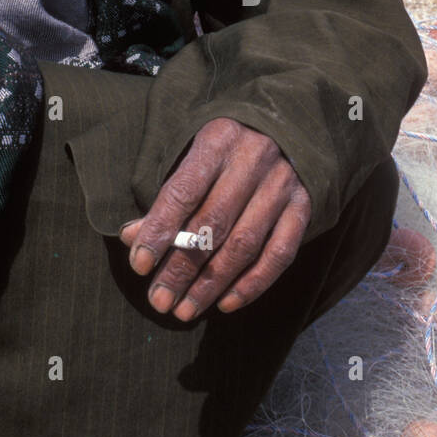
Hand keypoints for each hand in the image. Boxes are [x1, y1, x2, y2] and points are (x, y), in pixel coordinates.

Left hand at [119, 117, 311, 320]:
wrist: (285, 126)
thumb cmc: (225, 147)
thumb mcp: (191, 156)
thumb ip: (166, 196)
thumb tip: (132, 237)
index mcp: (218, 140)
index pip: (183, 191)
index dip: (159, 230)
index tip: (139, 264)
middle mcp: (254, 159)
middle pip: (212, 224)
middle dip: (181, 268)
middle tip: (158, 300)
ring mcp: (283, 184)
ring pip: (244, 244)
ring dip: (211, 284)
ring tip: (184, 310)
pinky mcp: (304, 206)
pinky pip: (279, 253)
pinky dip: (253, 283)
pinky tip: (226, 304)